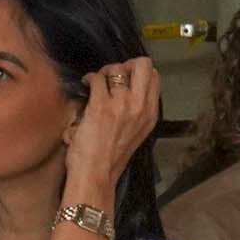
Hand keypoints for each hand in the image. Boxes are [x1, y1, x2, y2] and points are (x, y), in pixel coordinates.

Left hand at [60, 55, 159, 217]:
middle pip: (143, 65)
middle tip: (113, 75)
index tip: (125, 79)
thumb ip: (135, 114)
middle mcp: (140, 106)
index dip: (138, 72)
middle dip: (127, 64)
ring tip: (96, 82)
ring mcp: (122, 104)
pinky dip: (89, 78)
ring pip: (117, 68)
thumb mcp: (135, 134)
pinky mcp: (100, 105)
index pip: (155, 78)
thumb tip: (123, 94)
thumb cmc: (111, 160)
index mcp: (150, 115)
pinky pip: (96, 78)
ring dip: (104, 71)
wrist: (96, 176)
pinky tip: (85, 85)